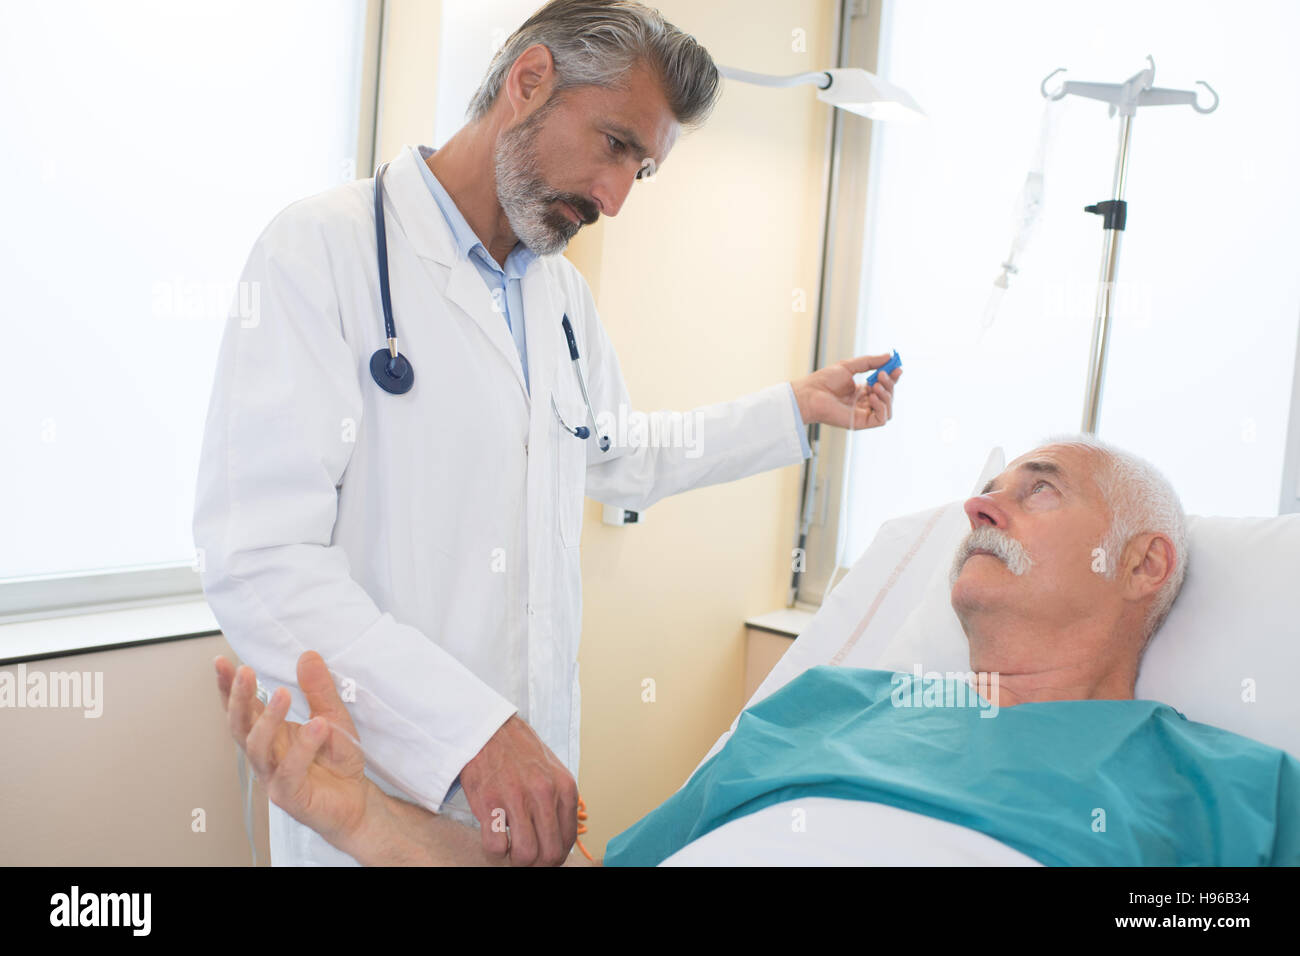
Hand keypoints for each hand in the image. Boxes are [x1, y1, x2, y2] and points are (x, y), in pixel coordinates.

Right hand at [214, 652, 371, 852]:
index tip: (221, 662)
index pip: (243, 708)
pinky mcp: (289, 795)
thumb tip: (307, 656)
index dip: (228, 687)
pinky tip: (317, 726)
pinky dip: (303, 747)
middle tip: (244, 672)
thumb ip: (319, 689)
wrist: (356, 799)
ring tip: (283, 694)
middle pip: (240, 725)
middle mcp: (266, 754)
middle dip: (238, 698)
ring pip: (258, 747)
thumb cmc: (337, 760)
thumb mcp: (332, 715)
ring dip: (268, 719)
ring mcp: (273, 776)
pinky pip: (290, 770)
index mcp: (270, 733)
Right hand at [459, 715, 578, 866]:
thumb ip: (559, 803)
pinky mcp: (489, 802)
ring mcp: (516, 798)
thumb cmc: (520, 753)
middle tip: (527, 856)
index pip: (568, 840)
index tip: (544, 856)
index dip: (555, 855)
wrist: (489, 730)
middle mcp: (544, 794)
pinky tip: (494, 834)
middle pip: (548, 854)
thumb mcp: (552, 772)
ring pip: (524, 855)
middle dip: (537, 863)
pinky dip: (495, 849)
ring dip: (515, 858)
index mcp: (564, 788)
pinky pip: (496, 846)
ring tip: (510, 846)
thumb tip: (560, 840)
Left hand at [791, 353, 901, 428]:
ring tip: (875, 385)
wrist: (810, 393)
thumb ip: (870, 362)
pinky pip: (881, 419)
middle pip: (888, 397)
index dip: (893, 378)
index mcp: (861, 392)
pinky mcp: (860, 423)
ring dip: (887, 396)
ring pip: (887, 410)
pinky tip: (872, 397)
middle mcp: (863, 404)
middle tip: (882, 374)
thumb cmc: (823, 381)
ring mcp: (862, 414)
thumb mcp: (849, 366)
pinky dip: (882, 407)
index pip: (884, 386)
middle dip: (890, 384)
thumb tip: (889, 356)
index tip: (898, 367)